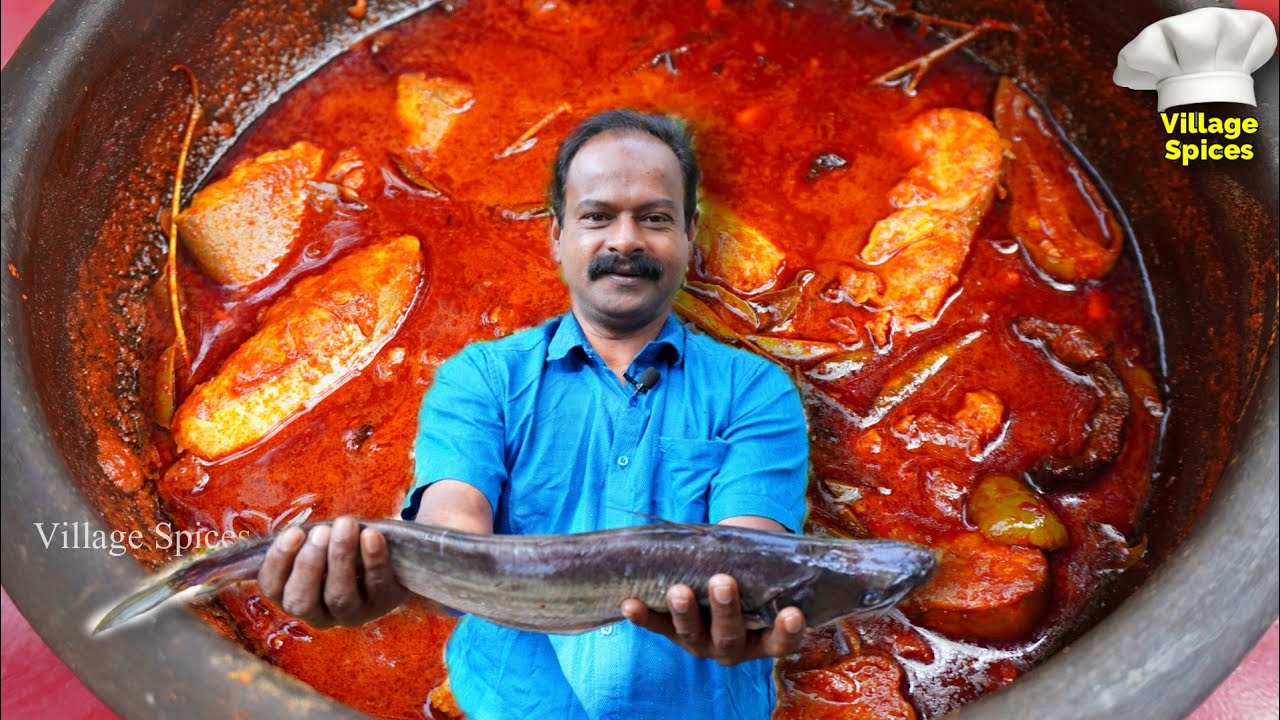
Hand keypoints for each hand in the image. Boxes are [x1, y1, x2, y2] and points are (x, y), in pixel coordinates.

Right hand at [257, 516, 408, 627]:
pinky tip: (371, 534)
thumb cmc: (342, 546)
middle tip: (320, 531)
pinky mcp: (384, 602)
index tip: (294, 532)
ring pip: (339, 596)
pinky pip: (377, 583)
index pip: (273, 588)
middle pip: (302, 601)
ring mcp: (353, 612)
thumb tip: (281, 534)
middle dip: (308, 564)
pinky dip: (373, 558)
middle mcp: (320, 613)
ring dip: (340, 558)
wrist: (391, 555)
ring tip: (345, 525)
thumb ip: (300, 541)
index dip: (278, 561)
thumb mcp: (318, 544)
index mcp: (293, 597)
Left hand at [620, 573, 805, 664]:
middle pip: (730, 636)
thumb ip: (762, 566)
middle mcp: (733, 647)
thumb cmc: (750, 577)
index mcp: (763, 638)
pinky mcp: (673, 635)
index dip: (788, 631)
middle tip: (722, 582)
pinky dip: (644, 617)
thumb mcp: (761, 576)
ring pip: (692, 635)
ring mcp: (701, 644)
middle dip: (725, 609)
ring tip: (678, 590)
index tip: (794, 614)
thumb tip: (762, 534)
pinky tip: (630, 603)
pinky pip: (657, 628)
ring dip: (684, 612)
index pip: (781, 641)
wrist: (722, 585)